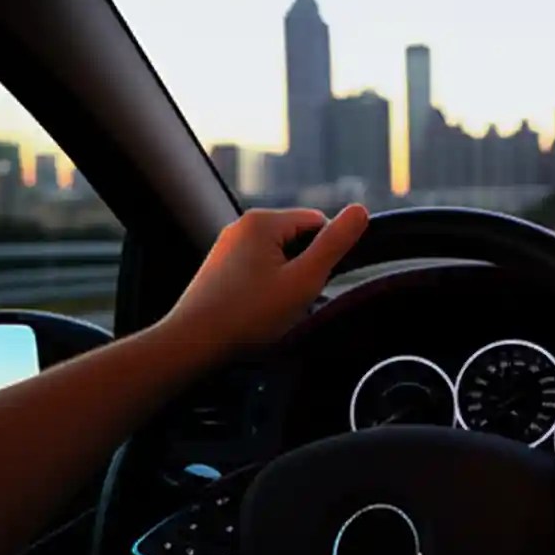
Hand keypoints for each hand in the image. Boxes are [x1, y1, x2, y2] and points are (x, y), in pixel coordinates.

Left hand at [159, 205, 368, 352]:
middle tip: (294, 302)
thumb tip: (361, 210)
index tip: (316, 285)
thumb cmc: (248, 315)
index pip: (318, 222)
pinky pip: (258, 272)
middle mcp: (242, 226)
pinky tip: (259, 315)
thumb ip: (335, 244)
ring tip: (275, 312)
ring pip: (279, 259)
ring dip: (287, 284)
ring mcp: (228, 247)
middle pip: (297, 241)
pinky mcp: (220, 269)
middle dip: (305, 270)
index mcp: (262, 220)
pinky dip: (267, 291)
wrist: (193, 344)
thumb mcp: (303, 280)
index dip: (327, 255)